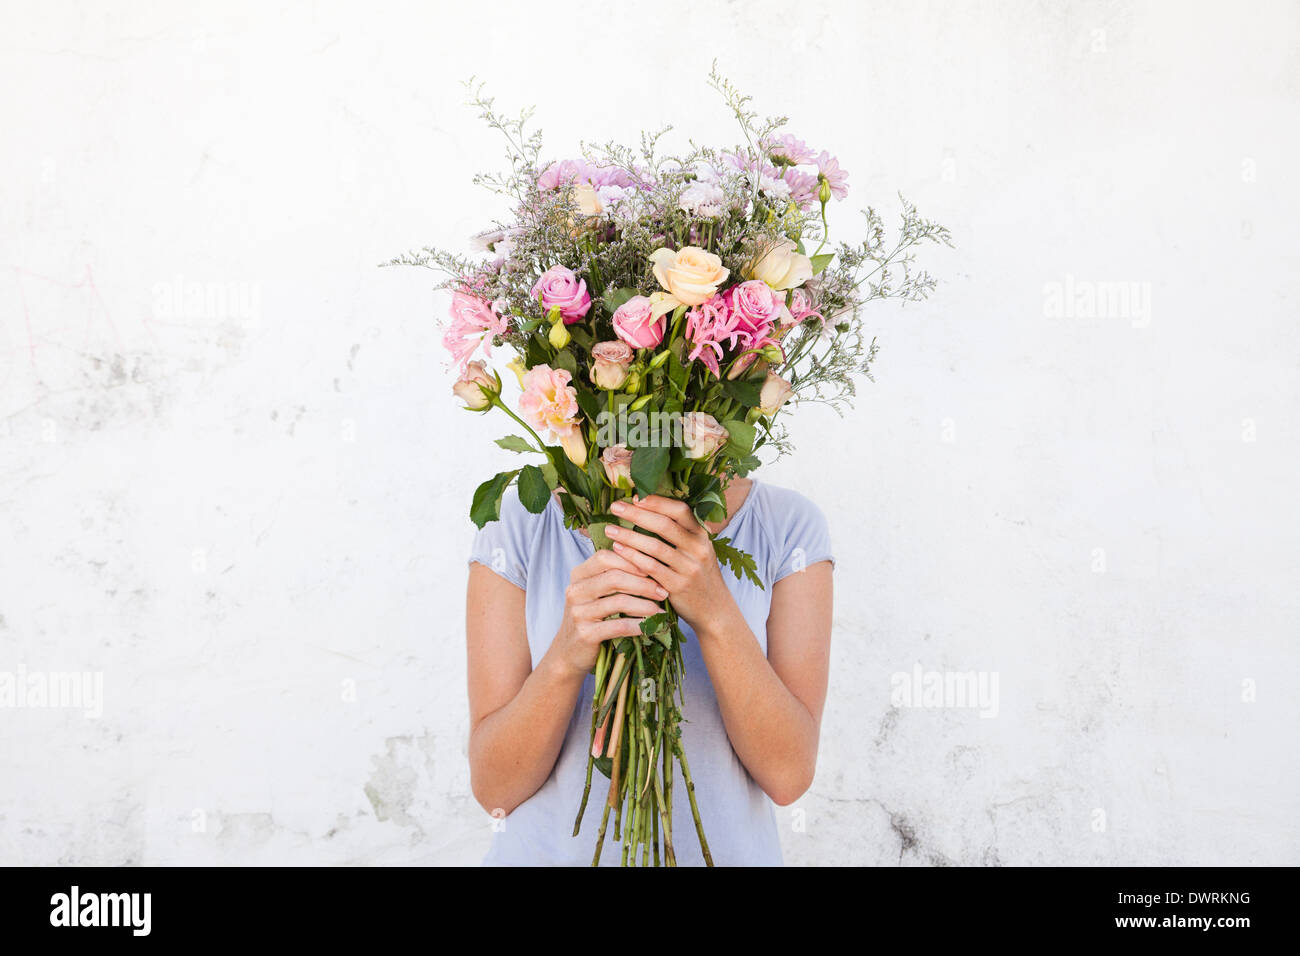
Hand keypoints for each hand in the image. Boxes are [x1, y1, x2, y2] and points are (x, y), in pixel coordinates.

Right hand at [546, 548, 667, 678]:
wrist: (569, 653)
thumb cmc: (590, 618)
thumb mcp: (595, 593)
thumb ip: (611, 576)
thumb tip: (648, 561)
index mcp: (578, 575)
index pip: (605, 557)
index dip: (631, 561)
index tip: (653, 569)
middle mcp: (575, 591)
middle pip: (614, 577)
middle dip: (643, 584)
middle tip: (662, 592)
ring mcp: (578, 613)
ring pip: (619, 601)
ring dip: (644, 606)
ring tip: (659, 610)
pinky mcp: (585, 634)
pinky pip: (619, 626)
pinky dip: (638, 625)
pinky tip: (649, 626)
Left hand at [604, 495, 732, 632]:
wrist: (714, 610)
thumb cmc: (698, 574)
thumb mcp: (697, 550)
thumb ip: (680, 532)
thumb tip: (646, 509)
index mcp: (702, 534)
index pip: (680, 510)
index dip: (657, 502)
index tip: (635, 496)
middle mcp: (698, 548)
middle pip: (664, 525)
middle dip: (637, 514)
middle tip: (615, 507)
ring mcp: (689, 568)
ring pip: (655, 546)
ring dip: (629, 536)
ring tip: (610, 529)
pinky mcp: (678, 586)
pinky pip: (650, 568)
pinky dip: (632, 557)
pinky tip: (618, 550)